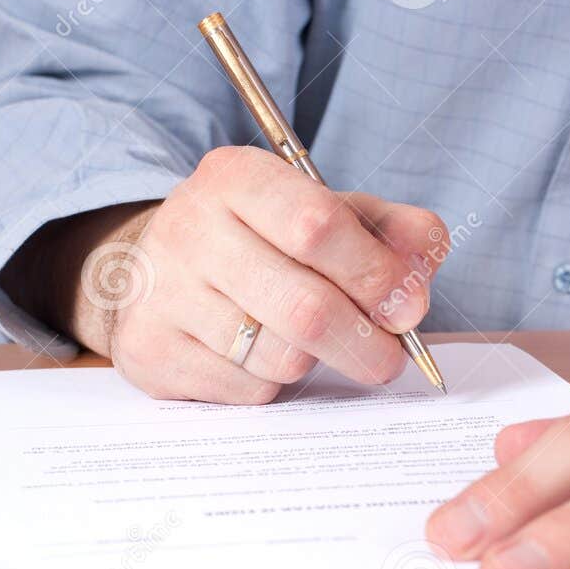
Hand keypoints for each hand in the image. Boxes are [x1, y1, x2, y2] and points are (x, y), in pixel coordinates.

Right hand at [0, 146, 447, 402]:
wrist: (160, 268)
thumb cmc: (265, 239)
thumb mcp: (330, 213)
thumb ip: (392, 233)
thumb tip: (419, 279)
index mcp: (236, 177)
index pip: (319, 225)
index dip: (376, 274)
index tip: (407, 308)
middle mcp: (189, 228)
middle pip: (306, 309)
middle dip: (364, 343)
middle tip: (389, 357)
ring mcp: (163, 294)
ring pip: (278, 358)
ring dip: (315, 362)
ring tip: (309, 340)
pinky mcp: (151, 352)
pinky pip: (246, 391)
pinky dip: (272, 384)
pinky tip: (258, 354)